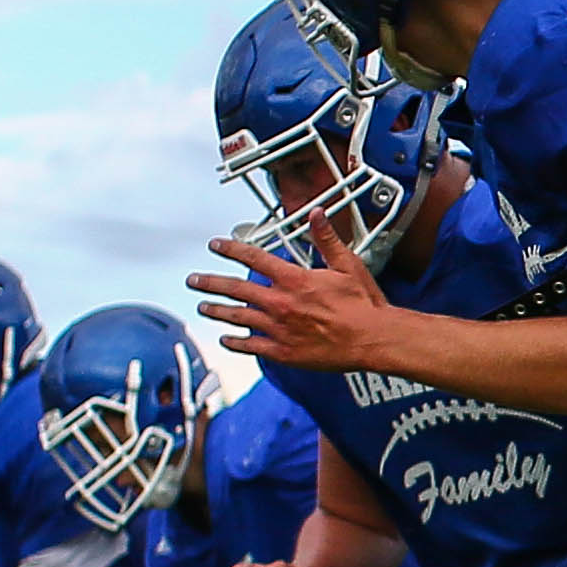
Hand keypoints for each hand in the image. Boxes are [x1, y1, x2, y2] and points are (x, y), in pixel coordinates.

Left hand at [191, 222, 400, 375]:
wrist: (372, 339)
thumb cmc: (363, 305)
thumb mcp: (347, 265)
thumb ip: (327, 239)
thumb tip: (316, 214)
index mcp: (294, 279)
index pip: (254, 258)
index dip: (231, 249)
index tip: (216, 245)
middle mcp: (281, 303)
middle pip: (236, 289)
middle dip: (210, 283)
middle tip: (194, 280)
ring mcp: (279, 328)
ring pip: (238, 318)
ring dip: (217, 311)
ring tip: (203, 307)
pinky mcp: (283, 351)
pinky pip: (251, 346)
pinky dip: (236, 342)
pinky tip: (226, 340)